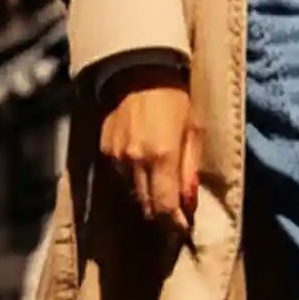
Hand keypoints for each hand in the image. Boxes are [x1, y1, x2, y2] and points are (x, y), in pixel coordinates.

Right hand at [99, 66, 200, 235]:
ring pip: (133, 194)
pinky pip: (121, 178)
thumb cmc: (175, 98)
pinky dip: (135, 182)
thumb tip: (189, 203)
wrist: (139, 70)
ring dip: (148, 199)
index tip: (183, 229)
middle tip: (175, 218)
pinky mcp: (105, 150)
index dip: (174, 223)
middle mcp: (135, 161)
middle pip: (146, 206)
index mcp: (161, 157)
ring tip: (163, 196)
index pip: (164, 207)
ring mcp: (116, 157)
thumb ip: (190, 170)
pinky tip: (147, 175)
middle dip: (162, 216)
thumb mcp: (194, 132)